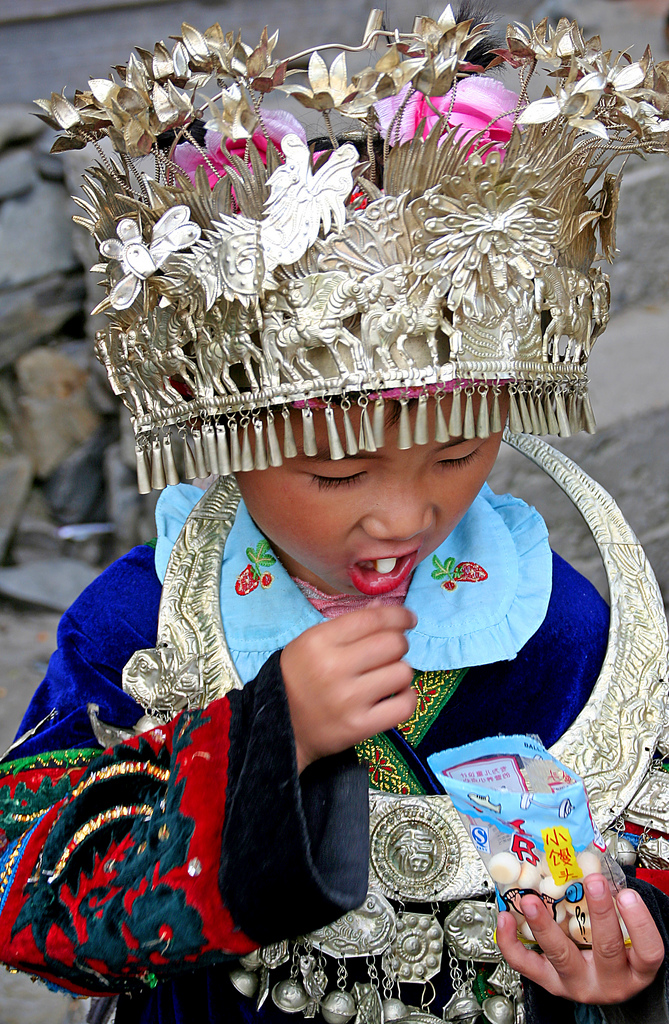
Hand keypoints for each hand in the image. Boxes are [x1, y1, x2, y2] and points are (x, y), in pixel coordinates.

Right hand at [280, 604, 417, 772]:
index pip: (373, 619)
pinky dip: (407, 697)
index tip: (408, 619)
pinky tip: (396, 695)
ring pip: (403, 672)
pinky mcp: (359, 726)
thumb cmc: (298, 678)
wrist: (280, 724)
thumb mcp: (312, 643)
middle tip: (390, 652)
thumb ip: (348, 624)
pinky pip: (404, 705)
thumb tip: (383, 608)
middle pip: (393, 643)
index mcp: (319, 641)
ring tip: (386, 676)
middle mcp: (333, 668)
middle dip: (398, 644)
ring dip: (400, 671)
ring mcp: (348, 699)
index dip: (399, 615)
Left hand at [496, 874, 664, 1004]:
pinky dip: (512, 942)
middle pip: (606, 950)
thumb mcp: (625, 933)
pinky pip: (526, 964)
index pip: (648, 951)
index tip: (627, 894)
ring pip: (561, 956)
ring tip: (531, 900)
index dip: (640, 924)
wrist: (597, 980)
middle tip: (592, 881)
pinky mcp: (549, 981)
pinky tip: (506, 918)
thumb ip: (616, 904)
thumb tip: (594, 858)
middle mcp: (608, 980)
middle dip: (599, 913)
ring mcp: (576, 982)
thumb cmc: (613, 950)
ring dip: (545, 924)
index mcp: (635, 969)